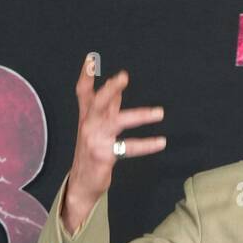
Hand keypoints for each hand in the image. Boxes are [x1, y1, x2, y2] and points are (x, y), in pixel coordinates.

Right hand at [63, 54, 166, 228]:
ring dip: (139, 115)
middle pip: (97, 102)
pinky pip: (128, 147)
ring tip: (159, 113)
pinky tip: (160, 142)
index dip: (86, 75)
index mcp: (86, 117)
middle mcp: (88, 125)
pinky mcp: (103, 155)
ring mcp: (95, 140)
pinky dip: (146, 145)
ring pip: (117, 122)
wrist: (82, 183)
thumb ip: (108, 108)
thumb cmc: (92, 152)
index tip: (91, 59)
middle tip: (124, 76)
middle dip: (110, 88)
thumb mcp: (98, 128)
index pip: (83, 92)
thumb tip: (117, 88)